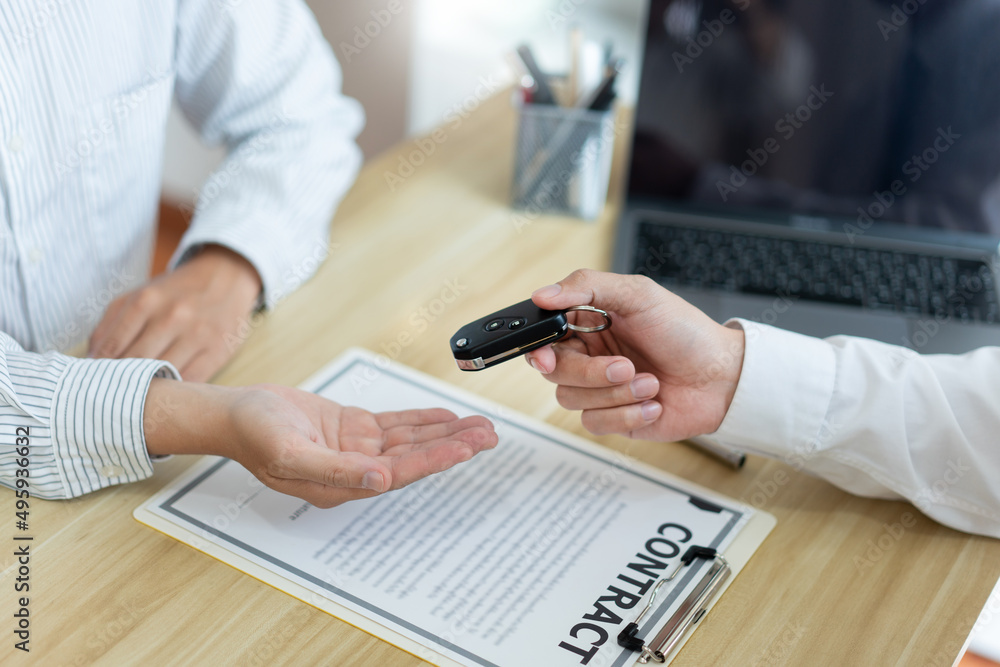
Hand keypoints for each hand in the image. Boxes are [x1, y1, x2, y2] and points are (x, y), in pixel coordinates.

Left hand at [89, 245, 261, 381]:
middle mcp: (172, 317)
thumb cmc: (176, 291)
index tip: (92, 383)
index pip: (112, 348)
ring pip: (163, 375)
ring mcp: (197, 335)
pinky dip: (175, 391)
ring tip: (136, 399)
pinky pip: (190, 381)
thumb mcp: (139, 295)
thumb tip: (90, 361)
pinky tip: (166, 392)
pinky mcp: (218, 350)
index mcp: (146, 300)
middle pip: (135, 364)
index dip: (98, 370)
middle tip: (111, 396)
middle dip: (120, 382)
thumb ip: (110, 324)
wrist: (227, 277)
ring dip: (147, 390)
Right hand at [145, 380, 498, 506]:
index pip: (399, 473)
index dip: (434, 460)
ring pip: (410, 441)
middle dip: (452, 447)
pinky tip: (446, 417)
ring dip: (444, 433)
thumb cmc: (254, 434)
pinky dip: (421, 420)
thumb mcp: (289, 452)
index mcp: (341, 484)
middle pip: (413, 458)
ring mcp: (356, 449)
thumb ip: (335, 470)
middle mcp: (354, 470)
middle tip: (488, 436)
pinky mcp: (353, 429)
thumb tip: (380, 480)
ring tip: (478, 426)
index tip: (466, 449)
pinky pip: (396, 425)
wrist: (235, 412)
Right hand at [524, 269, 744, 440]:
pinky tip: (653, 403)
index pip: (545, 335)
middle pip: (554, 371)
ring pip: (570, 399)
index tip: (549, 354)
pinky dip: (626, 414)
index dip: (540, 347)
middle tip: (626, 366)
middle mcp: (589, 356)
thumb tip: (542, 294)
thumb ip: (586, 286)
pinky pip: (594, 423)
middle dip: (590, 373)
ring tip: (650, 383)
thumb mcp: (638, 294)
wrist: (722, 377)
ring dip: (615, 393)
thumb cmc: (685, 332)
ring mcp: (599, 389)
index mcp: (588, 324)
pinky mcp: (613, 418)